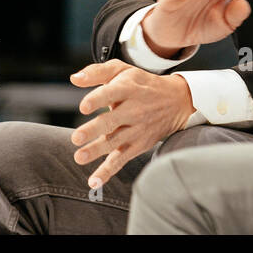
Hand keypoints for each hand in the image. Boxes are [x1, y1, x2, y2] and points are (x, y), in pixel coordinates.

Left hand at [69, 60, 195, 187]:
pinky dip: (108, 171)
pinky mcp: (138, 145)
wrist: (178, 101)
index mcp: (129, 88)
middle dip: (94, 130)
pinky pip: (122, 159)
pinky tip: (94, 181)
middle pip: (112, 121)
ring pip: (115, 142)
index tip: (84, 107)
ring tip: (79, 157)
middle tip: (76, 137)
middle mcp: (134, 109)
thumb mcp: (124, 71)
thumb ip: (98, 72)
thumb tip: (74, 79)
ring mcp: (137, 129)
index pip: (112, 93)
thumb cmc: (142, 84)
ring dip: (97, 150)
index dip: (98, 99)